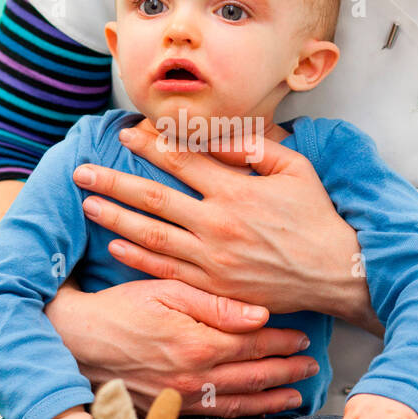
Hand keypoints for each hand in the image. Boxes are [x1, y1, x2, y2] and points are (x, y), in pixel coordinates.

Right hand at [43, 278, 319, 416]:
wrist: (78, 341)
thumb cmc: (120, 309)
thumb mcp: (167, 291)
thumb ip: (216, 305)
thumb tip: (259, 315)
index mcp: (198, 343)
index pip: (254, 344)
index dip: (282, 341)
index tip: (303, 337)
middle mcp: (195, 376)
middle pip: (254, 375)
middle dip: (287, 370)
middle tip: (311, 366)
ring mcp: (183, 396)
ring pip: (241, 401)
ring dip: (273, 397)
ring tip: (297, 394)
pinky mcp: (171, 408)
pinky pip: (217, 414)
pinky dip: (243, 412)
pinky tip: (257, 408)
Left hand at [70, 117, 380, 326]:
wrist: (335, 273)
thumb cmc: (315, 216)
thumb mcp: (294, 168)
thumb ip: (252, 147)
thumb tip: (213, 133)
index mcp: (236, 191)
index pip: (181, 161)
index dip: (150, 146)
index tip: (125, 136)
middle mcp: (218, 224)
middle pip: (154, 198)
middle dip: (113, 183)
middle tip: (82, 172)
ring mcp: (213, 258)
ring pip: (152, 235)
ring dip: (116, 219)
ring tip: (88, 205)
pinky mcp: (214, 285)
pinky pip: (167, 269)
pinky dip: (138, 257)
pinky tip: (116, 244)